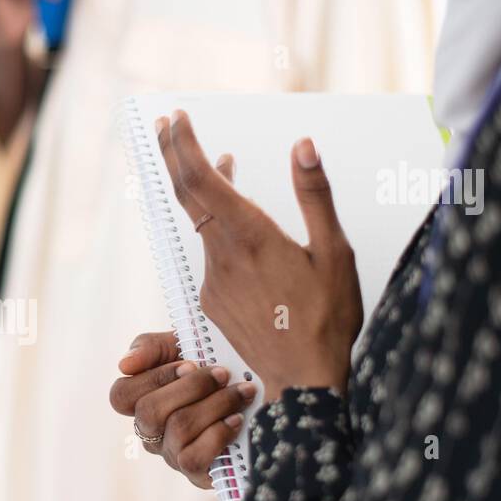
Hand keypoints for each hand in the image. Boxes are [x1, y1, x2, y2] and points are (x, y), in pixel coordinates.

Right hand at [110, 331, 255, 488]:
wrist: (262, 390)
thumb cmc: (216, 368)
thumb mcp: (183, 347)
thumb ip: (151, 348)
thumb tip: (125, 365)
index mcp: (142, 400)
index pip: (121, 396)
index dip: (154, 378)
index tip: (190, 363)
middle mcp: (151, 431)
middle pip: (149, 413)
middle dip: (192, 388)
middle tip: (223, 374)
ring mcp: (170, 454)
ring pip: (177, 431)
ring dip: (215, 406)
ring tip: (242, 393)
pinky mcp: (195, 473)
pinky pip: (192, 458)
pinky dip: (218, 434)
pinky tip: (237, 419)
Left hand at [157, 111, 362, 400]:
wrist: (305, 382)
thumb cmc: (328, 318)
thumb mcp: (334, 251)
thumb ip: (315, 195)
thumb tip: (302, 145)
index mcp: (251, 237)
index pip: (201, 180)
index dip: (182, 146)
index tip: (174, 118)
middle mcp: (222, 257)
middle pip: (187, 195)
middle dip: (173, 155)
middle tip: (165, 124)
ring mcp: (213, 280)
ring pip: (201, 223)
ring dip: (206, 190)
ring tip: (221, 161)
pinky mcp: (213, 300)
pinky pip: (209, 251)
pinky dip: (216, 225)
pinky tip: (236, 221)